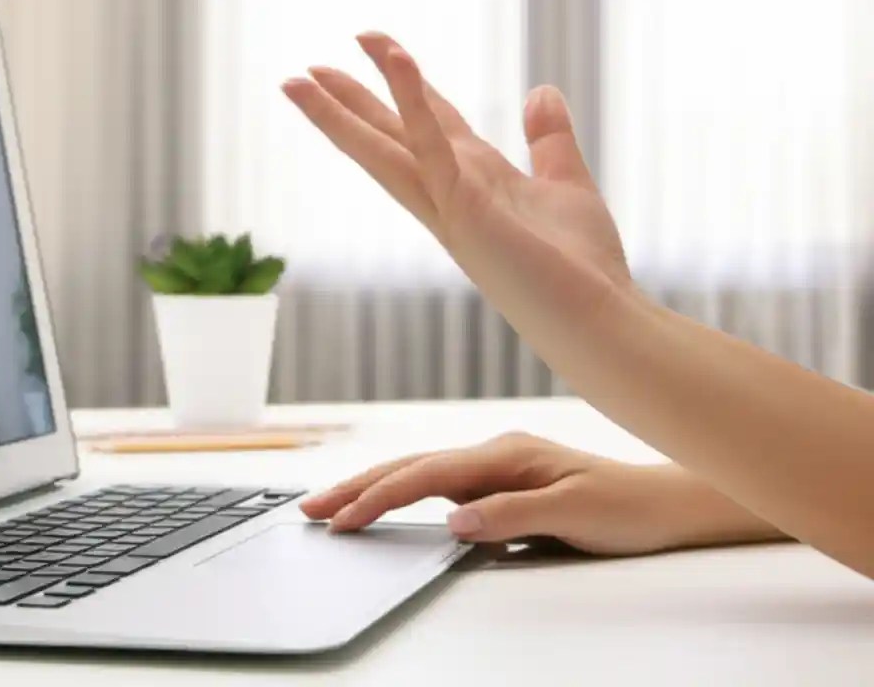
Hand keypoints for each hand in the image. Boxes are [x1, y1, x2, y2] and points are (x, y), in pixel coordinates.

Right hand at [283, 33, 632, 341]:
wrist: (595, 318)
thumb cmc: (583, 268)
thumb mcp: (565, 183)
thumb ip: (549, 138)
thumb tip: (540, 91)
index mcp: (471, 184)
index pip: (424, 127)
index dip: (399, 89)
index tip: (372, 54)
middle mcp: (449, 194)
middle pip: (388, 137)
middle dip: (345, 104)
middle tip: (300, 74)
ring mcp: (450, 204)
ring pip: (384, 146)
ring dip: (342, 108)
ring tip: (300, 76)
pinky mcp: (465, 207)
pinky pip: (433, 145)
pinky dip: (414, 101)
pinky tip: (397, 59)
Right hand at [300, 433, 782, 555]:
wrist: (665, 505)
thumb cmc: (626, 507)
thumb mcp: (575, 513)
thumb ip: (513, 514)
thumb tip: (454, 521)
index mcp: (506, 454)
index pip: (427, 475)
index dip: (381, 496)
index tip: (345, 519)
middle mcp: (493, 454)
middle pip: (410, 467)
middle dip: (357, 486)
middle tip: (311, 508)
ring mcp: (493, 467)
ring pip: (418, 476)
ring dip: (372, 489)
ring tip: (330, 506)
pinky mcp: (496, 485)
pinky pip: (435, 489)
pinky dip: (400, 496)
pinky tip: (382, 505)